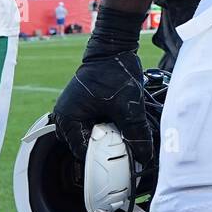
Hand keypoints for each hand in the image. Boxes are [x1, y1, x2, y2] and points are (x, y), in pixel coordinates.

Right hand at [53, 50, 152, 169]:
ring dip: (109, 138)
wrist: (115, 48)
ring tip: (125, 136)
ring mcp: (76, 110)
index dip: (102, 159)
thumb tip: (144, 156)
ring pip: (93, 135)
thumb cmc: (115, 73)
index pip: (82, 151)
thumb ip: (136, 134)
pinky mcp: (86, 105)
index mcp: (68, 118)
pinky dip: (109, 127)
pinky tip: (123, 126)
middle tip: (124, 150)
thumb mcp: (128, 108)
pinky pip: (96, 124)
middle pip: (86, 145)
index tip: (121, 163)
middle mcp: (67, 116)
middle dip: (106, 149)